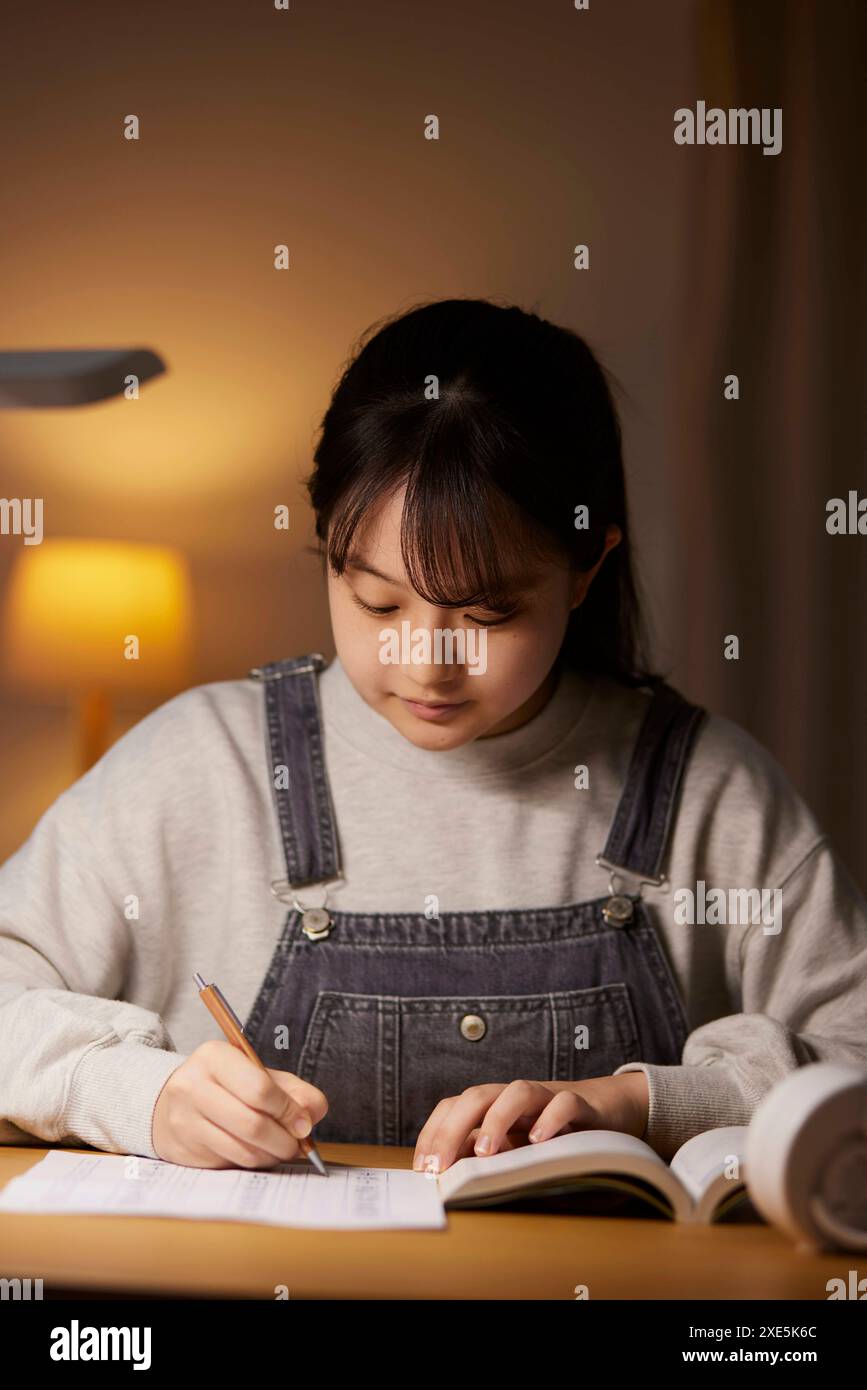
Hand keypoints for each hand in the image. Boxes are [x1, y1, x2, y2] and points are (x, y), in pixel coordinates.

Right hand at [152, 1039, 327, 1168]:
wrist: (173, 1103)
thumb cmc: (226, 1086)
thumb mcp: (259, 1074)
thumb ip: (293, 1090)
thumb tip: (312, 1114)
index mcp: (214, 1057)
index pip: (259, 1088)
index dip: (288, 1110)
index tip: (304, 1123)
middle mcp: (192, 1086)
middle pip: (252, 1124)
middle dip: (284, 1140)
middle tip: (298, 1144)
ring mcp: (184, 1121)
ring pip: (243, 1150)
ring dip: (272, 1155)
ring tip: (281, 1148)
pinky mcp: (184, 1151)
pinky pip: (231, 1164)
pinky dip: (254, 1162)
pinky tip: (259, 1153)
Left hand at [412, 1072, 648, 1174]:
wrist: (609, 1108)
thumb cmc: (556, 1131)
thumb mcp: (518, 1146)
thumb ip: (490, 1155)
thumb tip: (450, 1179)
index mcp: (496, 1105)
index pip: (454, 1107)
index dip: (433, 1133)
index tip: (422, 1168)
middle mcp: (517, 1098)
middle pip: (477, 1096)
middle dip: (452, 1129)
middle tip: (441, 1167)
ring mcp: (548, 1097)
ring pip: (518, 1092)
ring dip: (497, 1119)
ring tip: (485, 1153)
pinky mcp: (581, 1104)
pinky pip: (564, 1103)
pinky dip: (550, 1118)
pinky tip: (539, 1141)